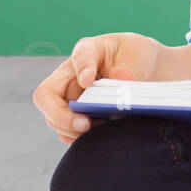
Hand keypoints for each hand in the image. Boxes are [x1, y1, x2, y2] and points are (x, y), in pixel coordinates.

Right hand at [33, 31, 161, 145]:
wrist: (142, 72)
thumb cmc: (135, 56)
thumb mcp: (137, 53)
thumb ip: (130, 65)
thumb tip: (122, 78)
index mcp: (88, 51)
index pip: (80, 58)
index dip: (82, 69)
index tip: (88, 80)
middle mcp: (71, 75)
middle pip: (48, 97)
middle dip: (62, 115)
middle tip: (86, 124)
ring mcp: (70, 97)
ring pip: (55, 119)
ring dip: (72, 130)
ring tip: (98, 131)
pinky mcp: (76, 116)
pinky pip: (68, 133)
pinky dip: (80, 139)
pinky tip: (99, 138)